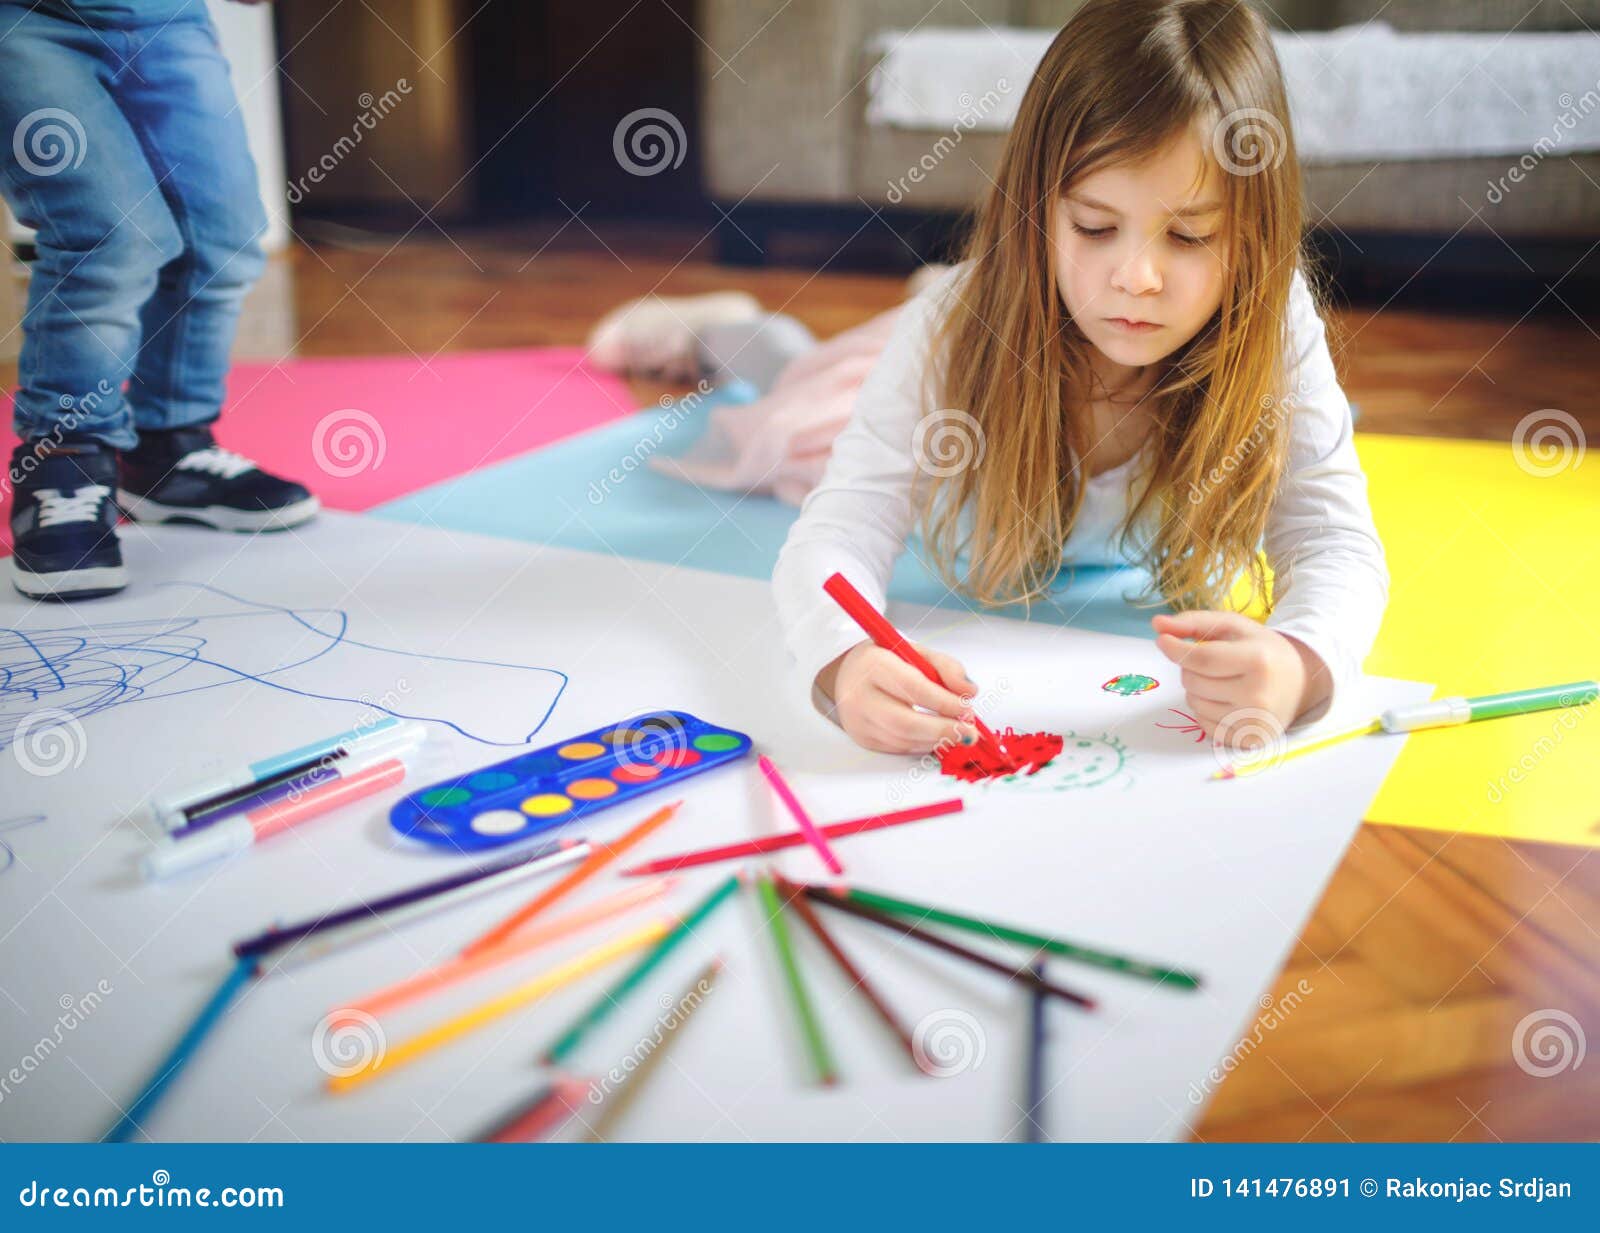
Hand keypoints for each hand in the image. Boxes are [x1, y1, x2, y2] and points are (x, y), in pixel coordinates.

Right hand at [816, 640, 979, 753]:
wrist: (847, 675)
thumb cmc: (886, 662)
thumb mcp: (915, 652)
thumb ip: (947, 667)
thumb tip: (969, 692)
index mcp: (874, 665)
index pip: (913, 688)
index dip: (944, 702)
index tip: (967, 708)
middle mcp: (860, 695)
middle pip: (905, 723)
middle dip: (943, 730)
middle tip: (969, 733)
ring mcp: (858, 721)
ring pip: (905, 740)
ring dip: (937, 739)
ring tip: (956, 731)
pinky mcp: (863, 739)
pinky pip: (900, 748)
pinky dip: (924, 744)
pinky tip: (936, 735)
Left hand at [1151, 610, 1330, 747]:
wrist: (1300, 682)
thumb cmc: (1262, 650)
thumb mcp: (1234, 627)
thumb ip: (1194, 623)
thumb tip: (1157, 625)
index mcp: (1258, 661)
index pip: (1201, 659)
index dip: (1175, 650)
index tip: (1163, 641)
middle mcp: (1258, 695)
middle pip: (1193, 682)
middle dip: (1191, 669)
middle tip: (1213, 663)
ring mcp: (1254, 722)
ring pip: (1194, 705)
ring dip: (1197, 690)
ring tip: (1222, 681)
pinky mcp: (1250, 740)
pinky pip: (1204, 725)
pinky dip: (1205, 712)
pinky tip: (1225, 700)